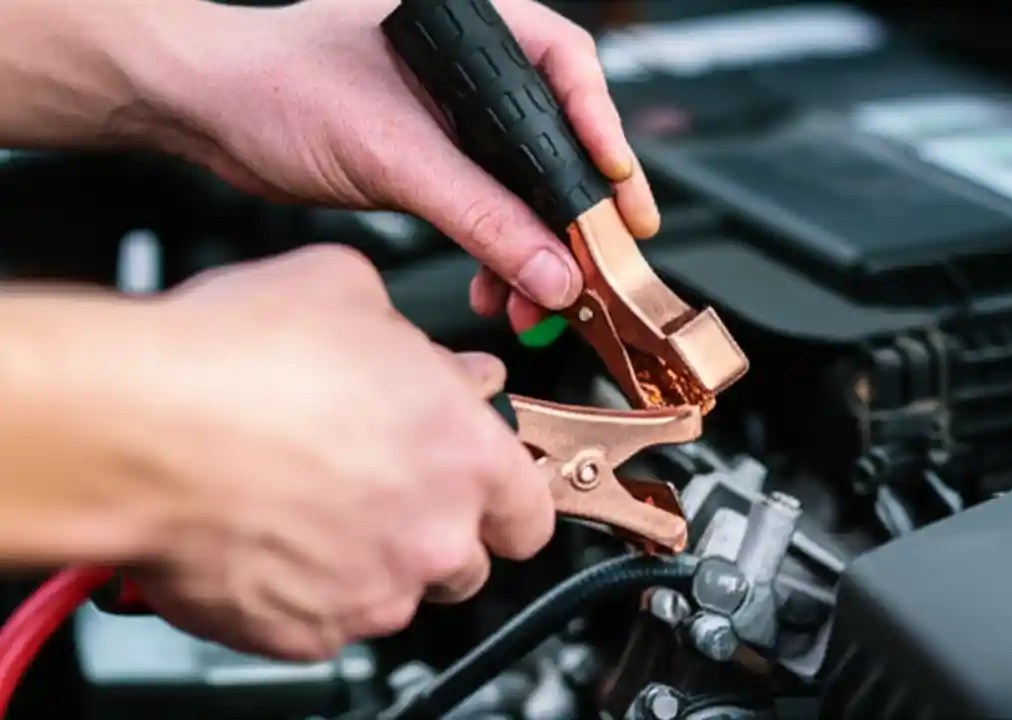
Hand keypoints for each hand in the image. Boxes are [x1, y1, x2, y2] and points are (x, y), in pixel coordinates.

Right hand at [126, 245, 553, 660]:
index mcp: (467, 452)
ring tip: (311, 504)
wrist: (133, 428)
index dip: (507, 497)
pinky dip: (307, 592)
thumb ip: (418, 342)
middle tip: (381, 486)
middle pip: (470, 559)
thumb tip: (442, 363)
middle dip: (436, 527)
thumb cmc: (233, 359)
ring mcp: (372, 592)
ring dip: (373, 559)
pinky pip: (328, 622)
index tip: (485, 490)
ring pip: (398, 593)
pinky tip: (270, 535)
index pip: (533, 509)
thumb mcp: (348, 293)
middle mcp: (435, 533)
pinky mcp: (305, 634)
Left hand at [140, 0, 658, 331]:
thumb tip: (550, 268)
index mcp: (475, 30)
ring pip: (524, 186)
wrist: (208, 111)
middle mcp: (473, 72)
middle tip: (605, 258)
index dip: (602, 133)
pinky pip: (489, 210)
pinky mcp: (433, 161)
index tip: (620, 191)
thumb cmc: (277, 81)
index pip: (569, 71)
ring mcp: (454, 119)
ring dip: (538, 247)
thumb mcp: (394, 154)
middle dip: (578, 211)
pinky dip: (499, 253)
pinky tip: (498, 287)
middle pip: (558, 141)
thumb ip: (482, 217)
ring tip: (543, 297)